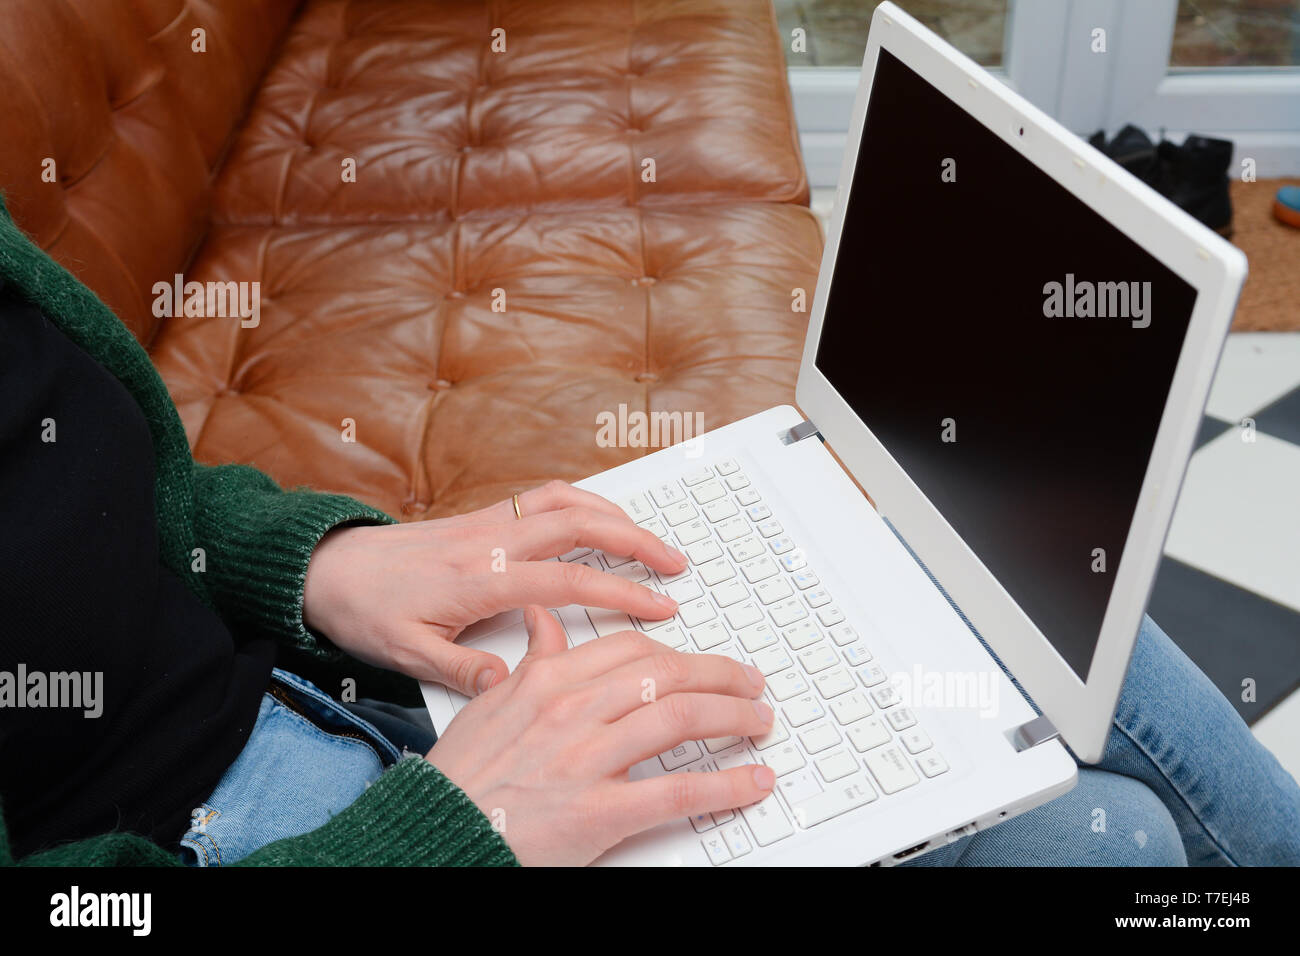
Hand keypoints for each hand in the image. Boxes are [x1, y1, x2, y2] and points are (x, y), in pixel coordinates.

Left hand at [302, 481, 687, 695]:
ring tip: (651, 539)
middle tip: (677, 564)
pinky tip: (600, 520)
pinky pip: (544, 498)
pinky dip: (582, 502)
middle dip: (635, 540)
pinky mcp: (483, 517)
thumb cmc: (365, 610)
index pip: (566, 579)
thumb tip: (510, 683)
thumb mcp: (404, 653)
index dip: (620, 590)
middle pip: (579, 524)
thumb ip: (460, 669)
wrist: (327, 567)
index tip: (661, 606)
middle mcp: (490, 541)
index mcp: (478, 578)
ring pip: (565, 500)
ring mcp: (488, 522)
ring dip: (614, 514)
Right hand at [427, 606, 776, 865]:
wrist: (435, 834)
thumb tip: (544, 617)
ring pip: (680, 718)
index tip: (703, 662)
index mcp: (548, 681)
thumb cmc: (461, 778)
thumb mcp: (491, 704)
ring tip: (759, 721)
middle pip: (667, 675)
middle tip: (750, 685)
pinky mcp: (600, 811)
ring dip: (733, 716)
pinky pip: (678, 792)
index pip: (633, 650)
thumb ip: (532, 660)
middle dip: (721, 676)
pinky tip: (753, 782)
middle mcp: (572, 711)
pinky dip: (726, 786)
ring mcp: (587, 760)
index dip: (680, 653)